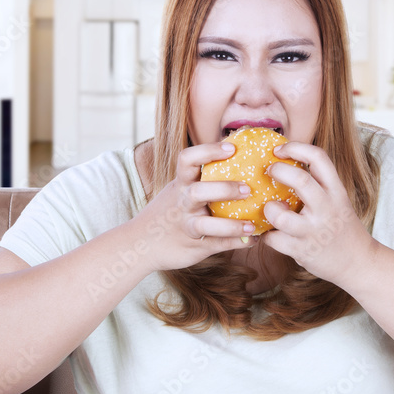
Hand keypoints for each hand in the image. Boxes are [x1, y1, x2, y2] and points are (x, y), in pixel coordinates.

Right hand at [132, 141, 258, 271]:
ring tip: (251, 226)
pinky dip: (236, 243)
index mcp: (180, 185)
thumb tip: (241, 162)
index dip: (208, 151)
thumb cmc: (168, 211)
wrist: (140, 243)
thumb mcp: (178, 191)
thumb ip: (200, 180)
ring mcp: (186, 225)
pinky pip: (217, 245)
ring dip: (230, 225)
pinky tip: (253, 240)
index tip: (231, 148)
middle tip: (247, 189)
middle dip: (223, 189)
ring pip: (205, 224)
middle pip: (198, 192)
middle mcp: (182, 203)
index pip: (187, 160)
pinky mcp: (194, 246)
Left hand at [261, 142, 375, 285]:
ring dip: (268, 209)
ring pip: (279, 215)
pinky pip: (273, 239)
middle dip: (277, 171)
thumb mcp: (338, 200)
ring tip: (271, 209)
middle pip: (299, 179)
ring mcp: (313, 231)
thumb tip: (285, 163)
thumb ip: (318, 185)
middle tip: (269, 171)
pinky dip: (266, 235)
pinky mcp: (302, 251)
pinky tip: (271, 233)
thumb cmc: (342, 228)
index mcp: (336, 191)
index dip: (295, 147)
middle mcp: (327, 208)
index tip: (280, 149)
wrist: (359, 263)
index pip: (318, 157)